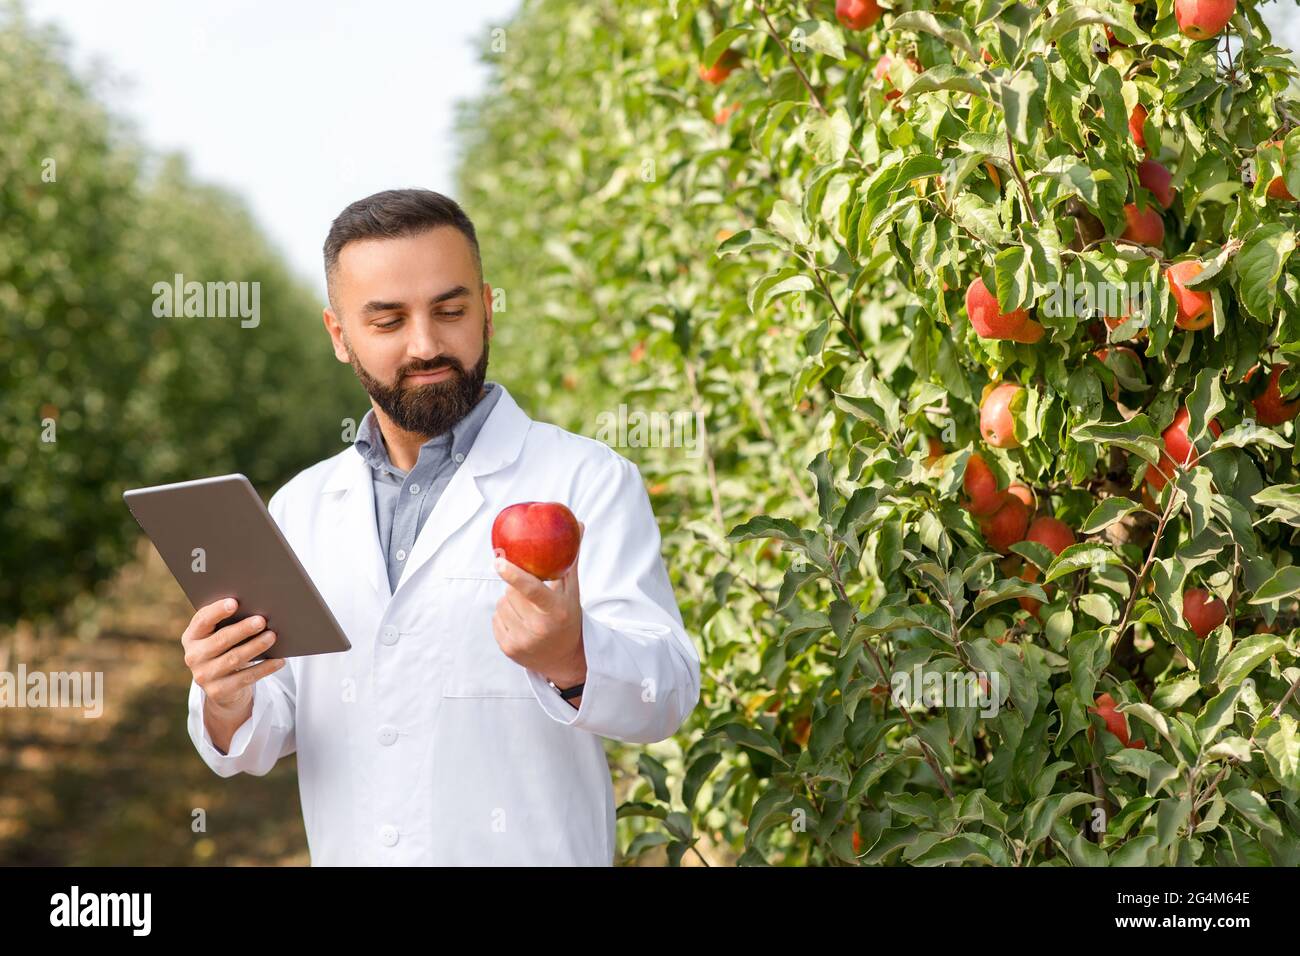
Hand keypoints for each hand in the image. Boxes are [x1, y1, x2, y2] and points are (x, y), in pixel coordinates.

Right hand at [182, 598, 284, 710]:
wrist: (221, 686)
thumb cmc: (226, 649)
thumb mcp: (220, 635)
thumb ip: (229, 622)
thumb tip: (257, 606)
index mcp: (192, 637)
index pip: (202, 620)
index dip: (218, 611)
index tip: (234, 602)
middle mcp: (193, 656)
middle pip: (221, 640)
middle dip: (243, 629)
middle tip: (262, 620)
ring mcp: (204, 676)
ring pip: (234, 659)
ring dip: (255, 646)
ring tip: (272, 636)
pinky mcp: (218, 691)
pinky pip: (246, 678)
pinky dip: (265, 668)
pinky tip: (279, 659)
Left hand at [491, 522, 586, 692]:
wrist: (565, 660)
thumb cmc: (569, 617)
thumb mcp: (573, 591)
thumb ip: (571, 559)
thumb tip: (578, 523)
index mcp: (556, 611)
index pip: (531, 590)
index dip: (514, 574)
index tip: (498, 562)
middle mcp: (539, 628)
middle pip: (512, 594)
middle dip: (518, 589)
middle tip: (532, 597)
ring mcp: (522, 641)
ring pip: (501, 605)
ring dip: (511, 603)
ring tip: (529, 613)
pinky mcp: (508, 649)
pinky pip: (495, 619)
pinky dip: (505, 617)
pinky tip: (521, 624)